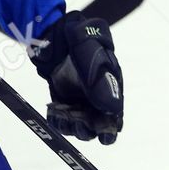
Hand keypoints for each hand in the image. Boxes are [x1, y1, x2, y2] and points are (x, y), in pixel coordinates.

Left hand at [31, 10, 123, 143]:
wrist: (59, 32)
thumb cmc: (82, 39)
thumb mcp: (93, 56)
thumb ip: (101, 82)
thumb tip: (111, 109)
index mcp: (112, 88)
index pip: (115, 116)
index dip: (110, 129)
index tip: (103, 137)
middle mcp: (98, 98)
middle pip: (96, 126)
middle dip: (86, 128)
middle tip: (75, 119)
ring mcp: (80, 100)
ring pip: (79, 126)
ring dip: (70, 126)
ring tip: (61, 114)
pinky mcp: (64, 100)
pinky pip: (62, 119)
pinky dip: (57, 121)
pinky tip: (53, 111)